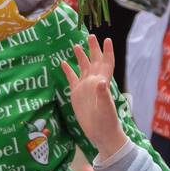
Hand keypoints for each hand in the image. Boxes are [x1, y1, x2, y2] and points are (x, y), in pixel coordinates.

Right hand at [59, 36, 128, 159]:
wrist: (101, 134)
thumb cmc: (107, 122)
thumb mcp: (105, 108)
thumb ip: (102, 94)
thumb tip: (100, 81)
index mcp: (103, 83)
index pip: (106, 63)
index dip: (107, 52)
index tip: (107, 39)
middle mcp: (94, 82)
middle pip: (94, 61)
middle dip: (93, 49)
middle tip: (90, 36)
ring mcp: (85, 87)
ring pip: (83, 68)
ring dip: (81, 57)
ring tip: (76, 46)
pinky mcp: (76, 94)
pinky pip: (72, 78)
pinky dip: (68, 70)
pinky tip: (62, 63)